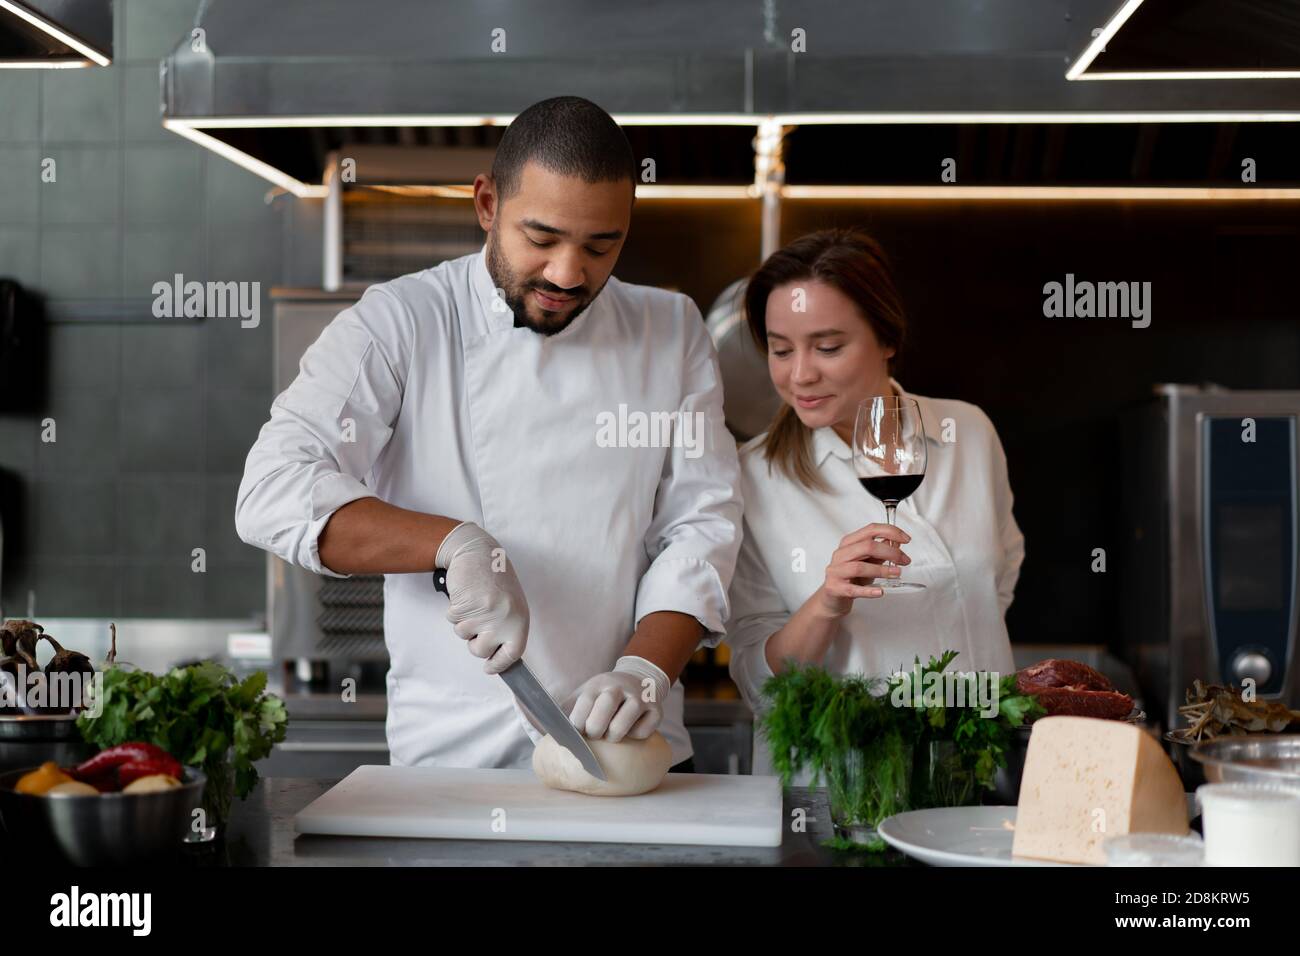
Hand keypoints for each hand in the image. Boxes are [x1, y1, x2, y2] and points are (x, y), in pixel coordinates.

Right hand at [436, 522, 528, 674]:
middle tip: (478, 621)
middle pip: (481, 650)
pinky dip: (454, 610)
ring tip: (473, 601)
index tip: (490, 668)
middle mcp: (505, 617)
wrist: (477, 552)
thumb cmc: (493, 579)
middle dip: (474, 642)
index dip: (499, 664)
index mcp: (519, 618)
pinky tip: (464, 595)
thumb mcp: (510, 605)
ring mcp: (485, 612)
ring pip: (463, 635)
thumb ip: (507, 629)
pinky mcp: (465, 604)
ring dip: (463, 622)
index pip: (513, 653)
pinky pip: (452, 619)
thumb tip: (499, 656)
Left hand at [567, 656, 669, 741]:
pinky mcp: (657, 710)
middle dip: (595, 729)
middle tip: (595, 734)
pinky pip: (643, 732)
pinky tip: (630, 730)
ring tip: (611, 735)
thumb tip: (539, 727)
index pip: (584, 703)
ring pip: (624, 723)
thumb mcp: (583, 695)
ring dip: (614, 735)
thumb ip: (563, 710)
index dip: (578, 723)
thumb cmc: (602, 696)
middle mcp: (620, 687)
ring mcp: (640, 698)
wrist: (638, 679)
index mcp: (598, 684)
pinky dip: (635, 736)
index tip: (577, 732)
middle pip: (604, 709)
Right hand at [816, 523, 911, 618]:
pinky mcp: (835, 588)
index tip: (905, 539)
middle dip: (890, 552)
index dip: (891, 532)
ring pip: (860, 567)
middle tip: (904, 560)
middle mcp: (841, 554)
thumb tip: (896, 544)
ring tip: (896, 573)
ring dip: (882, 570)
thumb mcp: (868, 562)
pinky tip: (880, 592)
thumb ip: (880, 553)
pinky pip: (853, 589)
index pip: (871, 530)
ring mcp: (836, 571)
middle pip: (867, 546)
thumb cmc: (851, 578)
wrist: (833, 598)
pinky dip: (868, 591)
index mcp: (849, 543)